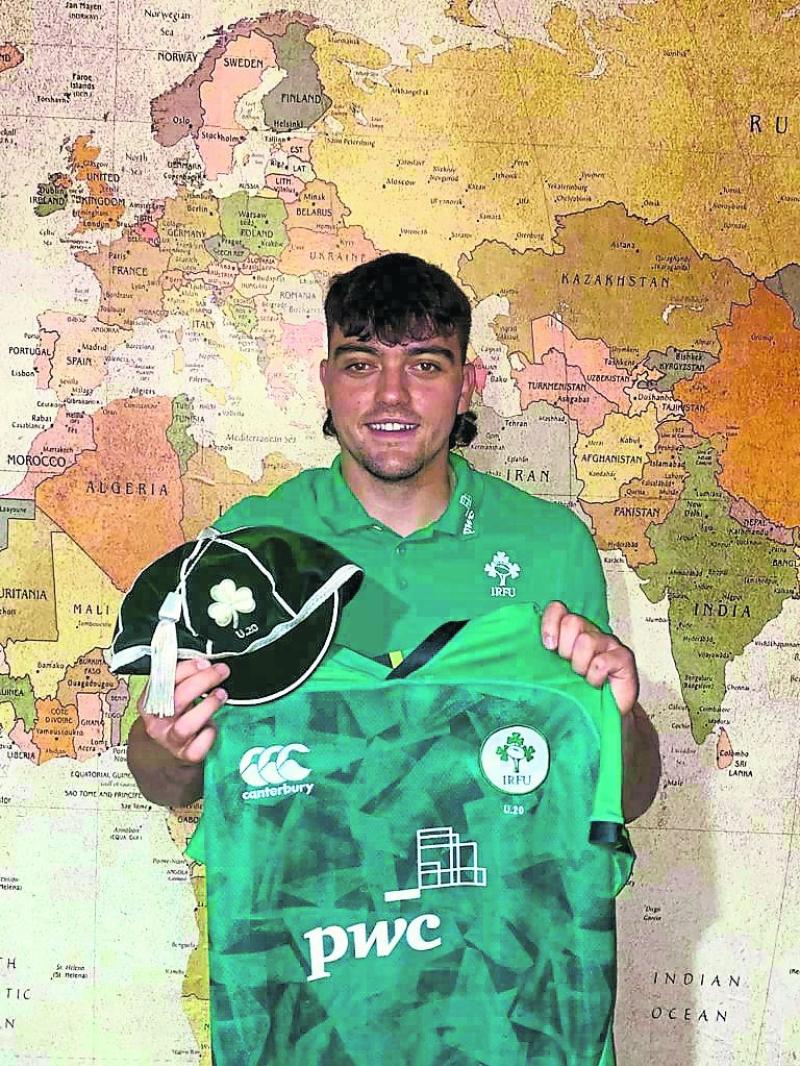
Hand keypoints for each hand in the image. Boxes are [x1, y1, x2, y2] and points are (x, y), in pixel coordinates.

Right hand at [137, 658, 229, 762]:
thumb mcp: (174, 692)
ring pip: (186, 725)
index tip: (204, 663)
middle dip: (202, 681)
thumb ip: (183, 676)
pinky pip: (198, 748)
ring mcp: (170, 740)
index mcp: (149, 701)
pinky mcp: (186, 754)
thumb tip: (203, 663)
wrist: (173, 746)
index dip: (186, 669)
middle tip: (220, 672)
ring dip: (207, 706)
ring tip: (220, 694)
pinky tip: (213, 725)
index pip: (163, 681)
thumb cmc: (178, 712)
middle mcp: (157, 721)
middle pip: (177, 700)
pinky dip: (209, 735)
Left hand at [540, 601, 639, 715]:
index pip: (558, 609)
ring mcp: (608, 643)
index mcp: (571, 633)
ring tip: (583, 677)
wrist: (601, 715)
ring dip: (581, 666)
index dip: (550, 624)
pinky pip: (602, 661)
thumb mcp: (550, 673)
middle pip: (572, 622)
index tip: (548, 646)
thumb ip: (537, 658)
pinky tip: (596, 684)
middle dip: (566, 648)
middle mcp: (590, 633)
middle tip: (569, 667)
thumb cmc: (576, 693)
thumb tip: (512, 653)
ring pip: (587, 641)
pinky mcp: (623, 658)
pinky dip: (595, 676)